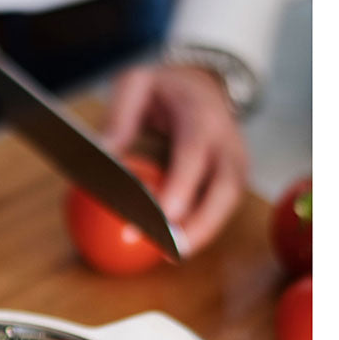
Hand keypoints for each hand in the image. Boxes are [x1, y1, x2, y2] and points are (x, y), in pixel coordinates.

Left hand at [102, 64, 248, 252]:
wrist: (205, 83)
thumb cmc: (165, 88)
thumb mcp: (137, 83)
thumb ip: (120, 115)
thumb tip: (104, 153)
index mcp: (202, 116)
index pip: (193, 154)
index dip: (179, 187)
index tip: (160, 216)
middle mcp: (226, 142)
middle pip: (224, 189)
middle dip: (200, 223)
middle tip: (169, 249)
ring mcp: (234, 163)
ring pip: (227, 205)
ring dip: (202, 233)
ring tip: (170, 256)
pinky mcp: (232, 180)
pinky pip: (220, 209)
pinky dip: (201, 230)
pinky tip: (174, 248)